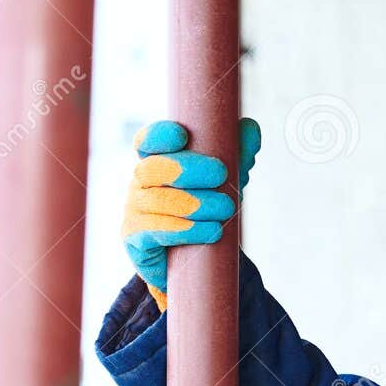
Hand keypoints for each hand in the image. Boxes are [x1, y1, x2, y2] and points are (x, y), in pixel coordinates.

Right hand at [121, 118, 260, 310]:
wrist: (194, 258)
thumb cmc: (207, 207)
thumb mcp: (226, 180)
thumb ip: (238, 153)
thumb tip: (251, 127)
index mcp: (158, 160)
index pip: (147, 141)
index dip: (159, 135)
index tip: (182, 135)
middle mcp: (141, 182)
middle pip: (152, 168)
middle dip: (188, 169)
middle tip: (221, 173)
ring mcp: (134, 210)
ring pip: (159, 201)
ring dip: (196, 204)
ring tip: (227, 208)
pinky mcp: (136, 239)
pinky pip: (155, 230)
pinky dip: (187, 229)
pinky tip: (212, 231)